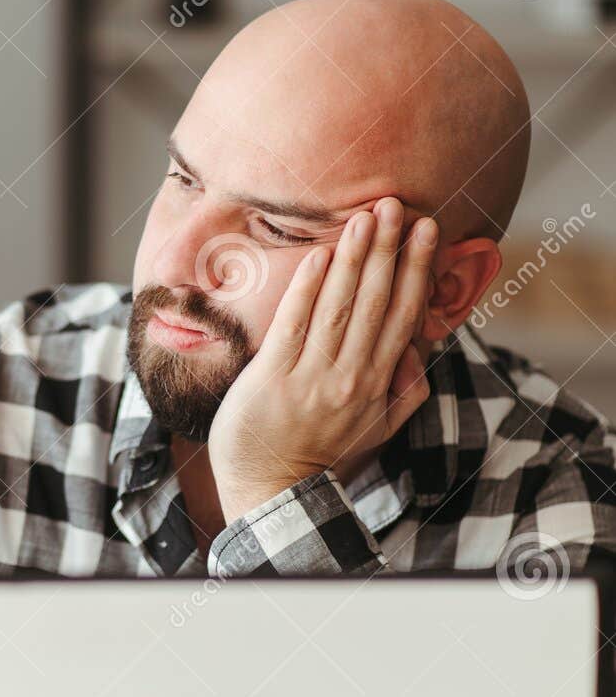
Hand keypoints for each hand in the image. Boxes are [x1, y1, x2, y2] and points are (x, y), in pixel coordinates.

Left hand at [207, 198, 436, 522]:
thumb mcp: (376, 429)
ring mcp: (312, 377)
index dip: (415, 270)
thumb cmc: (321, 453)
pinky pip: (295, 324)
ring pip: (339, 307)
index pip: (403, 315)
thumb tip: (418, 351)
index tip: (425, 231)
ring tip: (365, 218)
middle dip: (387, 251)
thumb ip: (404, 391)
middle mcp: (351, 377)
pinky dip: (308, 288)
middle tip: (397, 206)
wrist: (271, 490)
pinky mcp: (274, 378)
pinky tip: (319, 254)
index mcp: (378, 384)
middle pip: (374, 302)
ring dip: (354, 258)